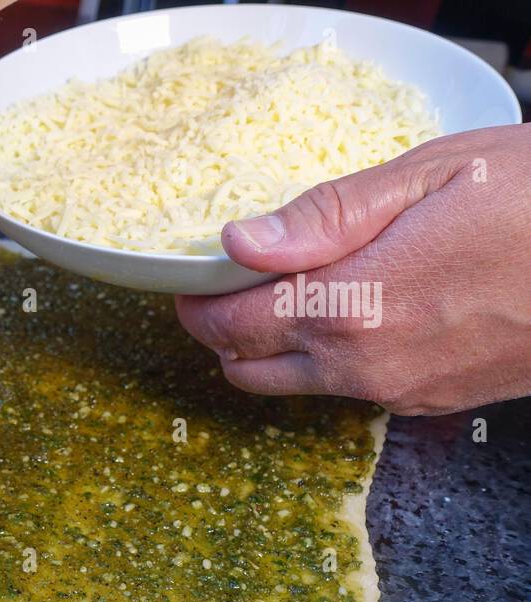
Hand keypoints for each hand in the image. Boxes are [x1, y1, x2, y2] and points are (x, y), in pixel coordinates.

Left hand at [176, 123, 530, 415]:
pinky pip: (348, 391)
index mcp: (350, 309)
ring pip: (294, 387)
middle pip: (247, 368)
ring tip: (291, 292)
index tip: (193, 277)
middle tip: (234, 284)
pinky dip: (325, 361)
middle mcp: (364, 367)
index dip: (197, 301)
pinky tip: (353, 313)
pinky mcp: (431, 401)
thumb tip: (240, 241)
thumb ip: (326, 216)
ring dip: (271, 349)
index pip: (228, 326)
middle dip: (225, 329)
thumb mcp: (430, 177)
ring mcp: (398, 393)